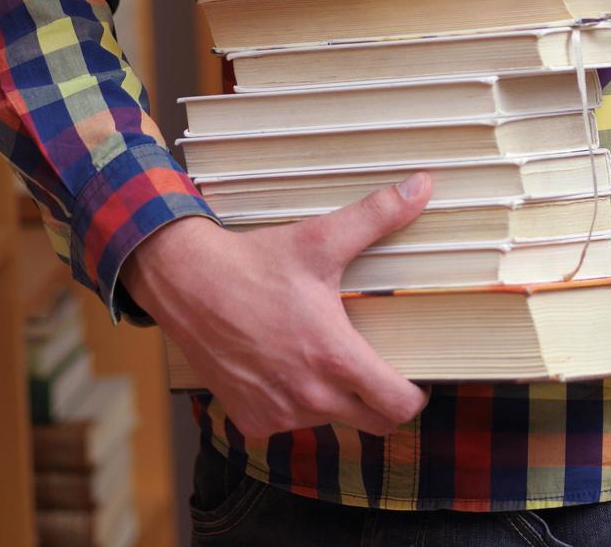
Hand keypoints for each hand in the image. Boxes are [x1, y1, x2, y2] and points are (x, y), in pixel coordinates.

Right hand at [121, 175, 433, 440]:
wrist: (189, 284)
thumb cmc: (257, 263)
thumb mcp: (320, 238)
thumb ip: (377, 216)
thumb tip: (421, 186)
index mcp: (334, 358)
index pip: (397, 407)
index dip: (413, 396)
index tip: (414, 378)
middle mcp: (310, 397)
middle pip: (372, 424)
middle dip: (382, 402)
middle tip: (378, 369)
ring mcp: (279, 414)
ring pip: (329, 420)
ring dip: (334, 398)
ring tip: (321, 355)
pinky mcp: (251, 420)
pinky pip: (288, 422)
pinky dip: (294, 403)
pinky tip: (284, 366)